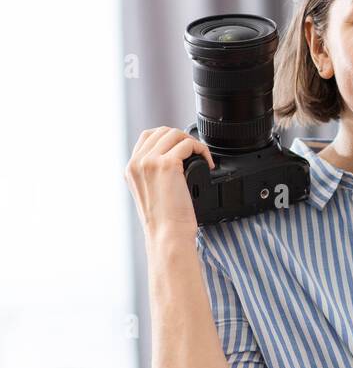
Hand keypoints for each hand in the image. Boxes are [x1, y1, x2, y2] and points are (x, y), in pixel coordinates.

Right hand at [125, 125, 214, 244]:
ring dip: (192, 142)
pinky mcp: (166, 164)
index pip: (147, 137)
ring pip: (175, 134)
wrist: (167, 236)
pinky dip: (202, 150)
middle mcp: (137, 163)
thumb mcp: (152, 194)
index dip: (169, 138)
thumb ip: (154, 174)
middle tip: (196, 154)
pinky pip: (188, 144)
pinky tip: (207, 163)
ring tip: (202, 157)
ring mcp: (150, 161)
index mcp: (131, 168)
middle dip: (182, 138)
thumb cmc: (165, 223)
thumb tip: (174, 160)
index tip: (183, 150)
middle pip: (162, 131)